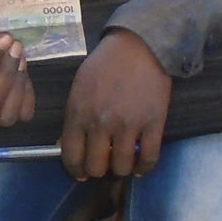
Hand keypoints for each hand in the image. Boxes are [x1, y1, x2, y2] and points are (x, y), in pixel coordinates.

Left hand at [59, 29, 170, 180]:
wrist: (138, 47)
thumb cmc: (105, 66)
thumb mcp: (79, 89)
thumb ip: (74, 118)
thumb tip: (68, 147)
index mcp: (79, 114)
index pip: (72, 157)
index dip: (76, 170)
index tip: (82, 173)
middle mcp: (101, 124)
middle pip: (96, 167)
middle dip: (99, 170)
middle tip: (105, 164)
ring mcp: (128, 125)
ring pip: (122, 167)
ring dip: (122, 169)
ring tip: (124, 162)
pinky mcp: (153, 124)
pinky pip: (149, 158)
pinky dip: (144, 168)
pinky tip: (141, 165)